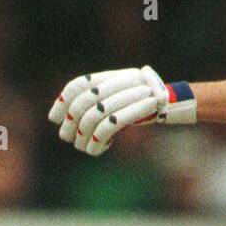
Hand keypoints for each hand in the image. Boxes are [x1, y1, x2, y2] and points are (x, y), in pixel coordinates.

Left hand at [48, 67, 195, 155]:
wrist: (171, 103)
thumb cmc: (139, 104)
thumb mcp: (117, 96)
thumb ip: (96, 100)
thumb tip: (64, 118)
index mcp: (110, 76)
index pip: (79, 85)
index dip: (63, 101)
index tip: (54, 118)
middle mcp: (118, 82)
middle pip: (84, 103)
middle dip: (71, 123)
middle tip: (66, 137)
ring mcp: (129, 96)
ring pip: (95, 117)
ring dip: (84, 136)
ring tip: (83, 147)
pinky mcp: (139, 110)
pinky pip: (110, 126)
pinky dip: (99, 140)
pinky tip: (98, 149)